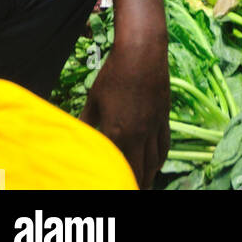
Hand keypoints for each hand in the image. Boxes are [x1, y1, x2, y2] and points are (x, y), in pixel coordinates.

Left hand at [81, 37, 169, 188]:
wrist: (142, 52)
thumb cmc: (114, 74)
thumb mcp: (94, 100)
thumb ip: (86, 123)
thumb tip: (76, 136)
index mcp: (118, 133)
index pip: (119, 170)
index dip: (118, 183)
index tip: (113, 188)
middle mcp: (140, 135)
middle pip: (141, 172)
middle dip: (135, 185)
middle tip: (128, 190)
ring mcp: (155, 126)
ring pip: (155, 162)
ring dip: (149, 176)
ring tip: (142, 184)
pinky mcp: (164, 116)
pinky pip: (165, 145)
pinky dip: (160, 159)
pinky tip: (157, 163)